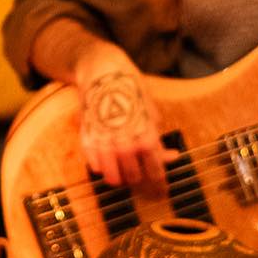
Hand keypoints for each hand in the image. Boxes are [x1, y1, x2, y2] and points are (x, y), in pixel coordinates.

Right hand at [72, 45, 171, 192]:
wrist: (103, 70)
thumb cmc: (131, 87)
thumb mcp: (151, 110)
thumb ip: (158, 137)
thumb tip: (170, 156)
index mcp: (146, 136)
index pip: (155, 171)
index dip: (159, 183)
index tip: (160, 188)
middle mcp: (125, 143)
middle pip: (134, 177)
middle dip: (138, 178)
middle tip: (139, 173)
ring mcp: (104, 142)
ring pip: (112, 177)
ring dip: (119, 177)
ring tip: (122, 171)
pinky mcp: (87, 138)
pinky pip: (94, 166)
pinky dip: (101, 166)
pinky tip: (106, 159)